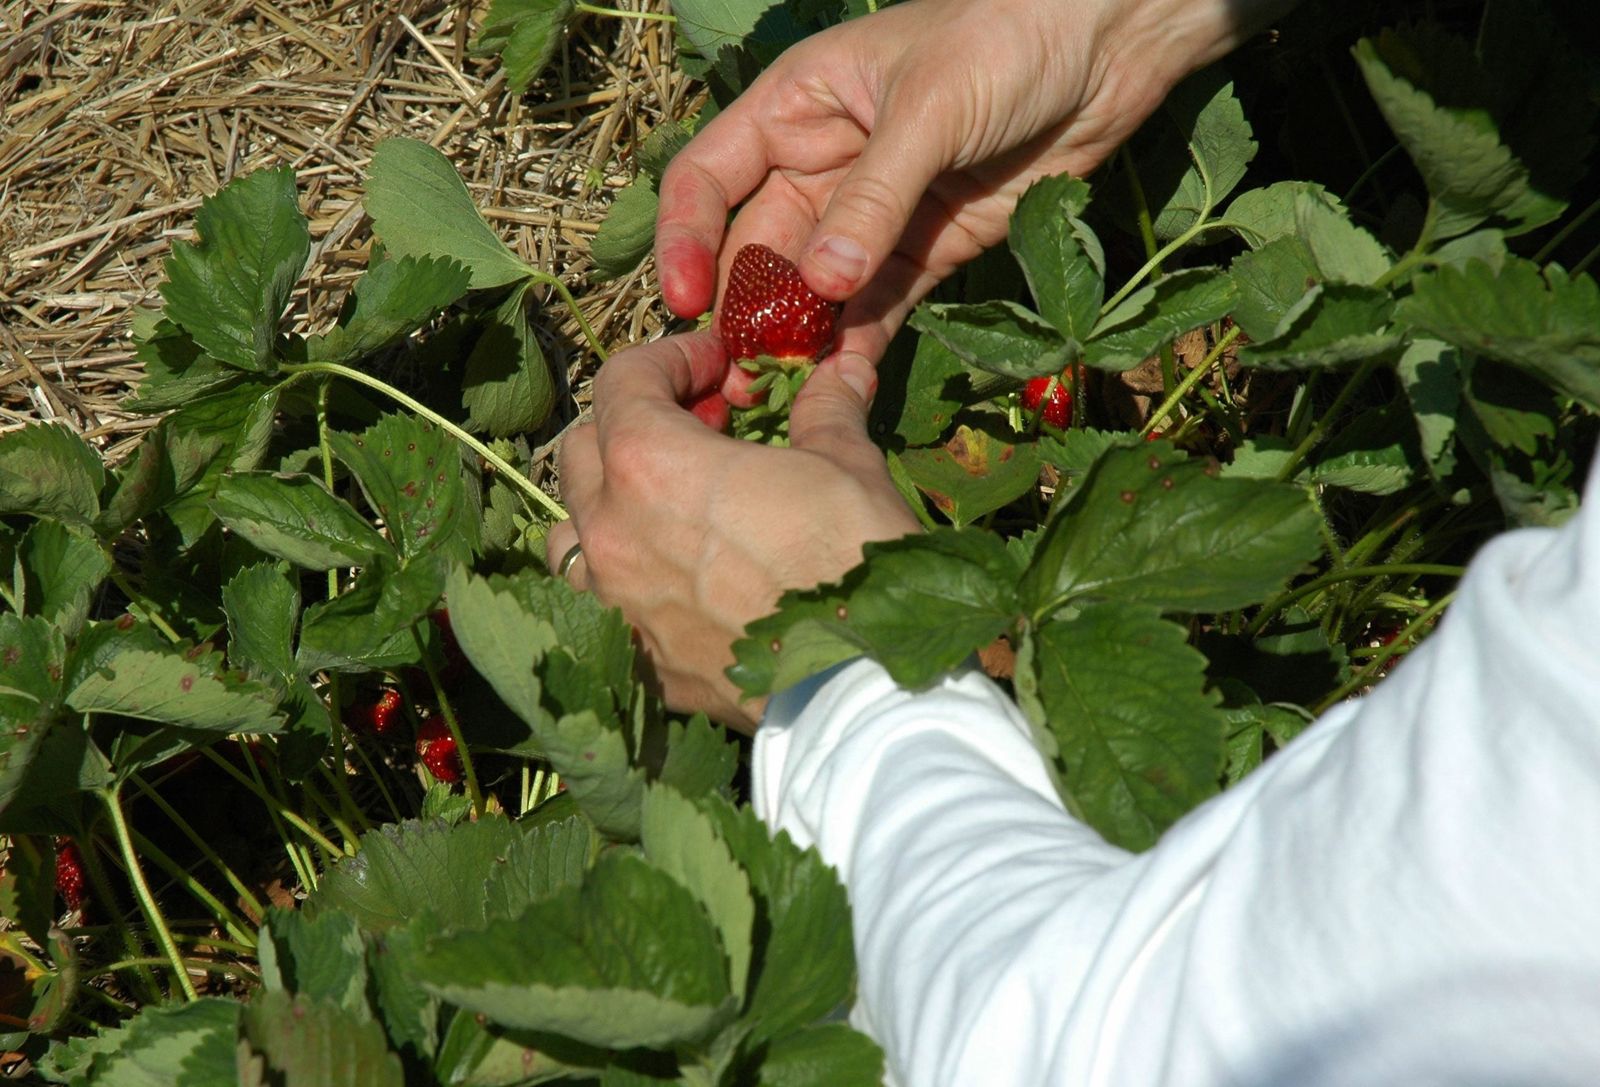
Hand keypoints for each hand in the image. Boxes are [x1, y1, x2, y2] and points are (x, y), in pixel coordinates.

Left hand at [544, 333, 921, 730]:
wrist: (858, 684)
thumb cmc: (850, 561)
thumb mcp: (846, 465)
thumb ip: (826, 410)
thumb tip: (842, 370)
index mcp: (649, 465)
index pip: (622, 381)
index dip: (669, 359)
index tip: (714, 366)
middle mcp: (611, 531)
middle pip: (584, 449)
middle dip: (634, 425)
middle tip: (701, 430)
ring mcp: (615, 602)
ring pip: (573, 532)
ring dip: (609, 504)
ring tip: (667, 507)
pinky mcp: (636, 659)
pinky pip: (604, 603)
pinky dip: (627, 578)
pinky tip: (680, 579)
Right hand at [656, 0, 1271, 399]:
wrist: (1110, 45)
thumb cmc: (1007, 37)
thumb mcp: (931, 109)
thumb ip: (874, 197)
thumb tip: (819, 286)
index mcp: (796, 107)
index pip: (711, 178)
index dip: (687, 239)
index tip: (684, 301)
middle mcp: (821, 164)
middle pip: (758, 248)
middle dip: (744, 312)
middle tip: (736, 377)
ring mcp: (872, 214)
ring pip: (813, 288)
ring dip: (794, 341)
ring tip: (777, 396)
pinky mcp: (925, 251)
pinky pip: (877, 307)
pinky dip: (858, 345)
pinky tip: (841, 387)